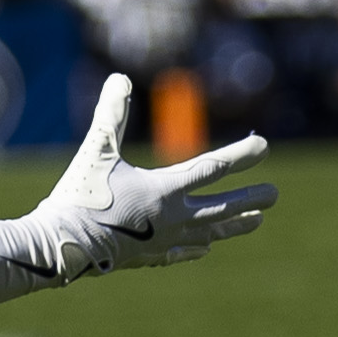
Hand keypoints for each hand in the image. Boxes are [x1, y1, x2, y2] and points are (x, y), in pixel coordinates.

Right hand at [21, 74, 272, 276]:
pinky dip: (197, 247)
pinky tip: (205, 248)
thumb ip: (111, 115)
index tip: (264, 147)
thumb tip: (119, 78)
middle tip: (275, 195)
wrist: (62, 246)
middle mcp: (174, 218)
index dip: (241, 155)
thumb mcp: (96, 151)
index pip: (213, 167)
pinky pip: (182, 252)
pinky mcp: (148, 258)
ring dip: (234, 225)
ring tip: (256, 221)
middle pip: (223, 206)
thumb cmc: (81, 195)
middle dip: (250, 198)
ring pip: (210, 232)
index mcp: (166, 190)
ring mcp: (164, 241)